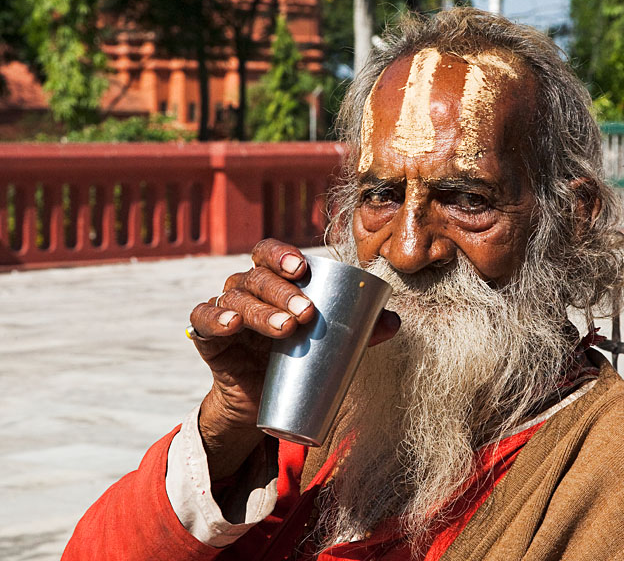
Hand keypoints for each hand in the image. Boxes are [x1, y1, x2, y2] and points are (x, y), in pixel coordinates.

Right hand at [188, 239, 400, 478]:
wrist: (264, 398)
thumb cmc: (297, 356)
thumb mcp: (325, 340)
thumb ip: (358, 330)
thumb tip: (394, 321)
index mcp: (272, 280)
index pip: (269, 253)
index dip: (282, 254)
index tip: (302, 268)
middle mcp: (245, 288)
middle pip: (257, 277)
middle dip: (283, 292)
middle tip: (307, 313)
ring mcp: (224, 310)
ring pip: (235, 298)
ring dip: (260, 311)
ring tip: (285, 329)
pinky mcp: (207, 337)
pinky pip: (201, 320)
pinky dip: (213, 320)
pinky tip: (230, 326)